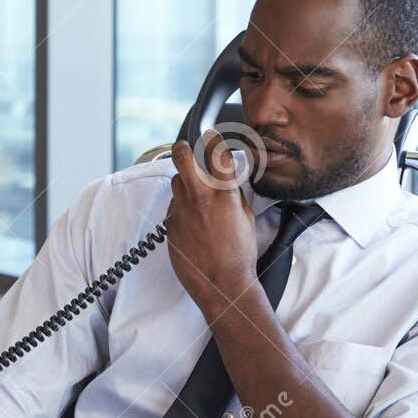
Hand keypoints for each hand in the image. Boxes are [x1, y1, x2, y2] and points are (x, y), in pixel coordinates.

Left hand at [166, 136, 258, 317]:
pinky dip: (181, 210)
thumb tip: (228, 183)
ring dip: (183, 184)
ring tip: (194, 196)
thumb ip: (235, 196)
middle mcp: (200, 198)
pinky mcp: (170, 226)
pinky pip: (173, 209)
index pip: (216, 154)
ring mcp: (182, 211)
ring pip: (175, 183)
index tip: (209, 134)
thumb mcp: (247, 219)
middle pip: (182, 158)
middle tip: (183, 148)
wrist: (221, 283)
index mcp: (224, 194)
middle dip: (181, 148)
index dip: (212, 139)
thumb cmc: (239, 255)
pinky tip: (192, 224)